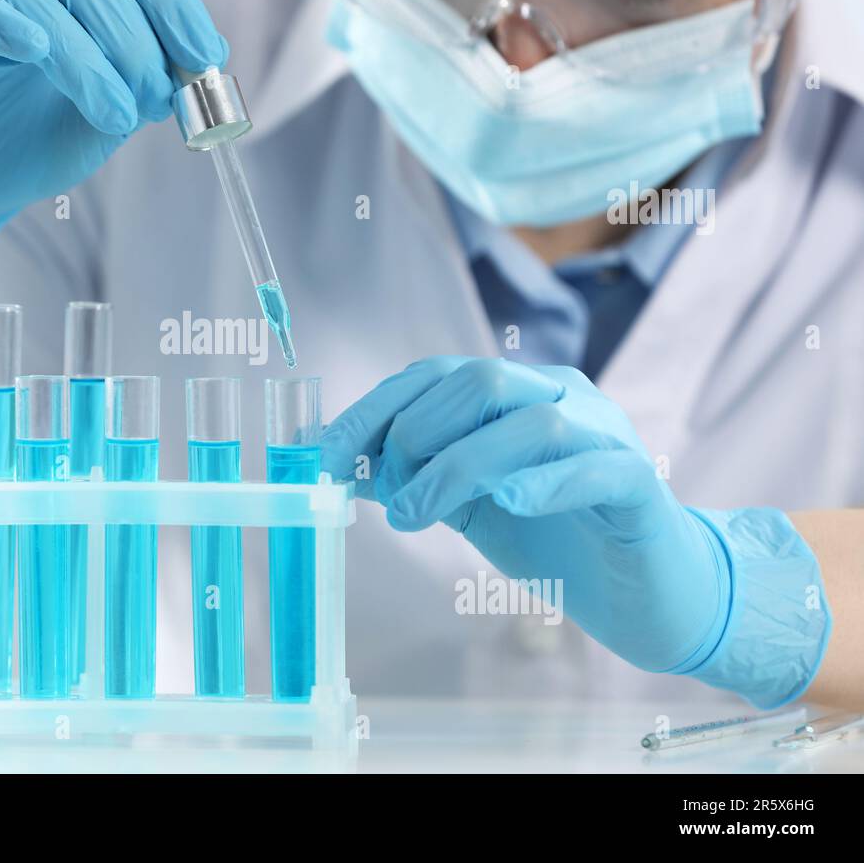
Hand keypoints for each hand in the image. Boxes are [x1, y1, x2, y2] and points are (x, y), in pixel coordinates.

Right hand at [0, 0, 226, 236]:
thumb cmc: (39, 138)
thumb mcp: (114, 113)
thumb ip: (153, 83)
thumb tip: (210, 61)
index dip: (172, 0)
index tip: (205, 57)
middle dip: (134, 42)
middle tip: (156, 102)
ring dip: (85, 58)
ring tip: (116, 117)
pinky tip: (33, 49)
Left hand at [322, 357, 830, 705]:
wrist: (646, 596)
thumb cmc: (556, 540)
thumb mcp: (468, 506)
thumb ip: (413, 479)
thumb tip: (333, 465)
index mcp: (518, 394)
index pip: (437, 374)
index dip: (375, 407)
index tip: (324, 453)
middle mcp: (564, 398)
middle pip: (482, 382)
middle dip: (415, 433)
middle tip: (387, 496)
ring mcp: (607, 436)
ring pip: (532, 421)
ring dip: (460, 466)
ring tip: (416, 516)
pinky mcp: (639, 485)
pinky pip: (597, 467)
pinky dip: (548, 479)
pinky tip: (511, 502)